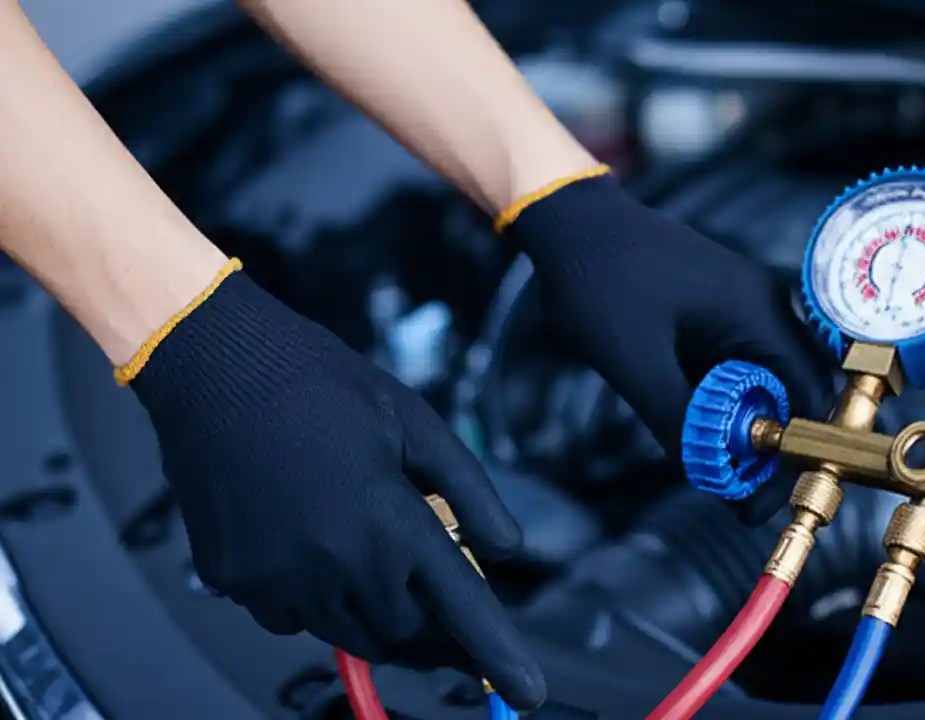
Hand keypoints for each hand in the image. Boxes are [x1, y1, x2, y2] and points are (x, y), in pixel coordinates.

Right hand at [128, 270, 544, 709]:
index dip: (500, 656)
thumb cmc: (320, 384)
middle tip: (442, 589)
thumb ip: (469, 492)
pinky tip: (319, 549)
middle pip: (406, 631)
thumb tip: (505, 548)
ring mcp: (278, 580)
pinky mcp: (236, 582)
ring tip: (377, 554)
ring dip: (379, 611)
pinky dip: (319, 601)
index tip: (528, 693)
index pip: (461, 609)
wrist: (214, 365)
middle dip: (434, 623)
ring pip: (351, 632)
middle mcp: (334, 564)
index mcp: (388, 521)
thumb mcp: (416, 422)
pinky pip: (293, 619)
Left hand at [508, 174, 829, 522]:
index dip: (790, 451)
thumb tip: (708, 472)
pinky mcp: (717, 310)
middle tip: (737, 496)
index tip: (761, 498)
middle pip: (789, 392)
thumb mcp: (634, 361)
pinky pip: (734, 366)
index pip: (804, 394)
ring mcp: (741, 306)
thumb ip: (675, 418)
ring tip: (714, 470)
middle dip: (766, 445)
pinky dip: (721, 401)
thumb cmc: (600, 278)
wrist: (571, 220)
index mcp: (756, 312)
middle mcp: (762, 307)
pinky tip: (694, 427)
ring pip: (760, 382)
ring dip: (740, 424)